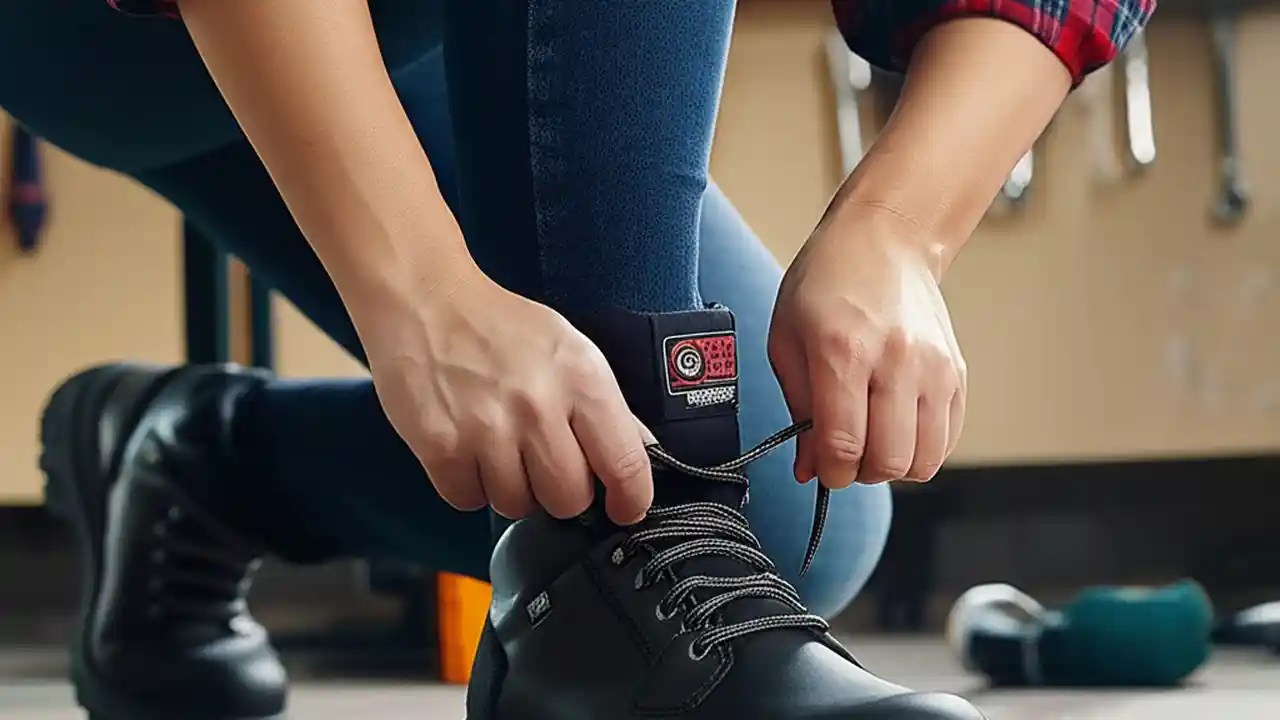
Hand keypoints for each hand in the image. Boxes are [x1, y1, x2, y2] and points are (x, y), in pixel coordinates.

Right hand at [352, 267, 654, 524]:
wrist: (423, 300)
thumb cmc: (498, 326)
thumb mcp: (569, 349)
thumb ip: (606, 405)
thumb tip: (642, 452)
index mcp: (580, 378)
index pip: (624, 463)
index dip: (630, 499)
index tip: (624, 508)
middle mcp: (538, 405)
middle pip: (568, 498)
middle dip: (558, 490)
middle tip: (541, 461)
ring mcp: (487, 428)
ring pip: (516, 505)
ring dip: (509, 487)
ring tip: (497, 445)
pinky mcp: (441, 445)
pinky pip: (468, 500)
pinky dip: (468, 484)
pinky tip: (466, 448)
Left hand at [769, 206, 965, 487]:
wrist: (885, 240)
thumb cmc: (828, 282)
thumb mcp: (787, 340)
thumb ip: (798, 409)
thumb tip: (810, 467)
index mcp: (844, 351)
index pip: (844, 445)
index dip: (830, 473)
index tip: (822, 469)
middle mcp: (897, 361)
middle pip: (888, 460)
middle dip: (860, 473)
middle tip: (844, 455)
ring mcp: (933, 368)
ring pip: (924, 460)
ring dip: (894, 466)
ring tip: (872, 442)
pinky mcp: (956, 374)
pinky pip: (946, 441)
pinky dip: (921, 449)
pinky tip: (896, 427)